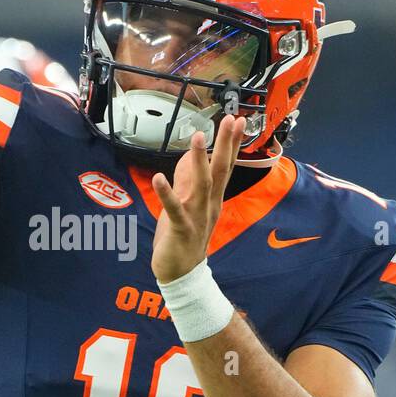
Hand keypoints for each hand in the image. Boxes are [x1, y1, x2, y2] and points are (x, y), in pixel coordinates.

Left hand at [150, 115, 244, 283]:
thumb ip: (189, 182)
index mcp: (213, 199)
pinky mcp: (181, 229)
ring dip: (198, 161)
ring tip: (197, 137)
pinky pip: (175, 209)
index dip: (231, 144)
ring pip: (201, 185)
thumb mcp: (188, 205)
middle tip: (231, 121)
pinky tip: (159, 177)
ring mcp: (197, 217)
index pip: (225, 167)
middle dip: (226, 145)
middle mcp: (209, 205)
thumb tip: (189, 159)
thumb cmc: (184, 238)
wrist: (183, 275)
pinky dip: (167, 193)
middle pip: (220, 171)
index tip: (237, 121)